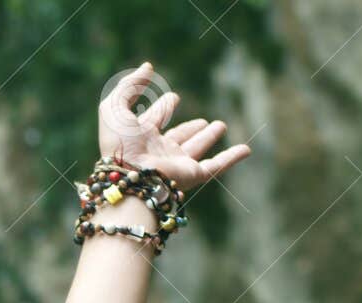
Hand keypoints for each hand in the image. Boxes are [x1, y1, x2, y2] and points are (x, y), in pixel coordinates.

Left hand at [98, 61, 250, 188]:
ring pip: (195, 149)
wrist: (129, 175)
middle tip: (201, 121)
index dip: (161, 108)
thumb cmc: (119, 142)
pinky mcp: (191, 175)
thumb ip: (129, 85)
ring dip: (207, 138)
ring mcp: (175, 163)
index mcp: (140, 136)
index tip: (171, 98)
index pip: (154, 119)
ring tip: (220, 126)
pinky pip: (216, 166)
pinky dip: (232, 158)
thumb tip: (148, 67)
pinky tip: (246, 150)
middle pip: (177, 137)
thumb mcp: (115, 107)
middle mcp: (158, 150)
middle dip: (188, 128)